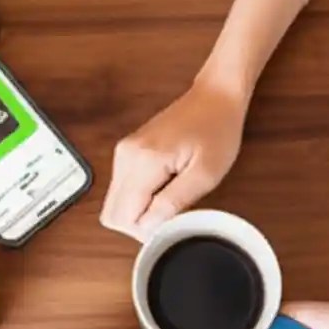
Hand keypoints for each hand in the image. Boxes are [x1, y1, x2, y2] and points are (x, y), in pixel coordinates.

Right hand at [101, 78, 247, 240]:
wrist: (215, 97)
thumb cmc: (216, 130)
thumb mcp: (205, 174)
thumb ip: (173, 203)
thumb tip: (149, 227)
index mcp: (143, 161)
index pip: (124, 217)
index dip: (146, 231)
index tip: (173, 222)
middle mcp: (125, 156)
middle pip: (112, 214)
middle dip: (139, 226)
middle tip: (172, 216)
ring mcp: (123, 154)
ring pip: (115, 205)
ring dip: (140, 212)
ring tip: (171, 198)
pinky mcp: (127, 154)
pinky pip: (123, 191)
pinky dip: (140, 200)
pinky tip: (164, 188)